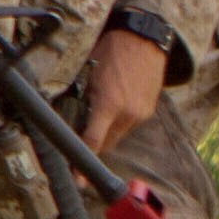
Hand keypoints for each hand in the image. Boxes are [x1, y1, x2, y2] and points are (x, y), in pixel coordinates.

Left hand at [80, 25, 165, 153]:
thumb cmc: (110, 51)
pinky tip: (115, 105)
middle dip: (95, 144)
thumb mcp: (88, 75)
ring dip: (108, 131)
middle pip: (107, 144)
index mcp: (109, 105)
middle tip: (82, 136)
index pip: (94, 142)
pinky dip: (120, 121)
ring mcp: (140, 114)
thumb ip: (82, 101)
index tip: (78, 178)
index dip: (83, 162)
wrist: (143, 39)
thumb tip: (70, 121)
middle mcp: (127, 114)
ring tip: (100, 112)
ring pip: (119, 135)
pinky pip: (129, 125)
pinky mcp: (148, 111)